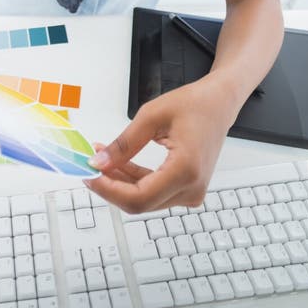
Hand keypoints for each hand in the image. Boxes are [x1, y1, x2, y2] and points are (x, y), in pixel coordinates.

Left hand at [85, 76, 237, 211]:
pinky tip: (117, 164)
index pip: (139, 198)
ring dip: (120, 182)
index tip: (89, 175)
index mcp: (186, 170)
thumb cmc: (193, 105)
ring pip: (145, 199)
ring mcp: (191, 192)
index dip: (109, 190)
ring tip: (101, 158)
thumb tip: (99, 162)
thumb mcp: (151, 116)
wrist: (218, 105)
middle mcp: (192, 188)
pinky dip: (133, 180)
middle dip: (110, 186)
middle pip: (140, 202)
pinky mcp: (187, 189)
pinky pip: (153, 192)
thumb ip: (123, 144)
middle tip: (90, 166)